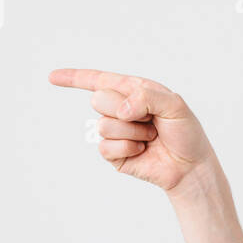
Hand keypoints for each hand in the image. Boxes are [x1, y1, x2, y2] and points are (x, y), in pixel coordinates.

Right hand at [49, 68, 214, 193]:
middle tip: (150, 119)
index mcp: (133, 90)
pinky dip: (128, 148)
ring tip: (150, 136)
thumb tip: (121, 110)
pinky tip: (142, 150)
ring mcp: (115, 131)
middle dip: (125, 109)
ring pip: (103, 124)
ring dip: (133, 131)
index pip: (99, 80)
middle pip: (99, 99)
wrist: (190, 166)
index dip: (75, 78)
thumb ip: (147, 96)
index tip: (53, 77)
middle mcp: (121, 109)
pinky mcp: (113, 154)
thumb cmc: (185, 133)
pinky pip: (106, 146)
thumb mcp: (175, 105)